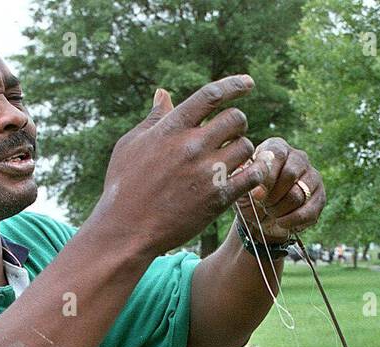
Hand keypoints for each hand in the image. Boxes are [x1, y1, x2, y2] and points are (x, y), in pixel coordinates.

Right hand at [93, 76, 267, 256]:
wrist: (126, 230)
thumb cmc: (123, 186)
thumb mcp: (131, 144)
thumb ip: (154, 119)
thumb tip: (163, 93)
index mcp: (171, 128)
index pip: (211, 95)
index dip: (234, 85)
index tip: (247, 83)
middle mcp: (192, 146)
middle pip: (236, 118)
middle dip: (237, 122)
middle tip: (230, 133)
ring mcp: (207, 172)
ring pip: (246, 146)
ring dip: (242, 149)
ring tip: (231, 158)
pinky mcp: (218, 198)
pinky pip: (252, 176)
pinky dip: (256, 171)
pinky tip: (251, 173)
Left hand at [231, 138, 324, 242]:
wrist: (261, 220)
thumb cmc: (249, 198)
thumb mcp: (241, 186)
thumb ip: (246, 181)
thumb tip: (259, 189)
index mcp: (277, 147)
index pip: (276, 154)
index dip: (267, 177)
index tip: (256, 195)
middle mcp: (298, 157)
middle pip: (290, 174)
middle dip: (273, 196)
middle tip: (263, 205)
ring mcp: (312, 176)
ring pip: (298, 194)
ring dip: (280, 210)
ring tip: (271, 212)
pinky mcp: (320, 197)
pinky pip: (308, 211)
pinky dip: (291, 221)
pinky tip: (282, 222)